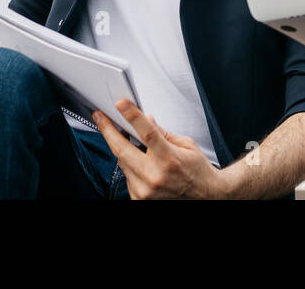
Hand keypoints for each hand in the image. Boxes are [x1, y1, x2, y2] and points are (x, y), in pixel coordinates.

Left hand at [93, 99, 224, 198]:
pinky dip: (130, 167)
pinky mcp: (139, 199)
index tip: (121, 105)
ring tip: (130, 142)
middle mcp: (155, 176)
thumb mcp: (186, 145)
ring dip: (123, 150)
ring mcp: (145, 190)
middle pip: (123, 150)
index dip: (132, 117)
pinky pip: (127, 177)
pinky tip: (140, 164)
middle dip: (108, 131)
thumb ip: (163, 133)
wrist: (204, 197)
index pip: (147, 133)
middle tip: (100, 117)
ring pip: (122, 163)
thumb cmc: (197, 171)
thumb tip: (146, 120)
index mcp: (170, 159)